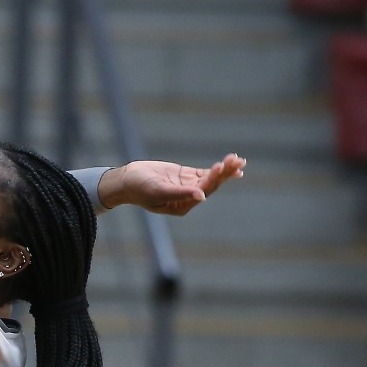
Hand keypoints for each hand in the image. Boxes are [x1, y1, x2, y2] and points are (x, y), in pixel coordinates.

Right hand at [102, 154, 245, 215]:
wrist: (127, 180)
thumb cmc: (139, 188)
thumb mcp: (159, 191)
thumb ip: (180, 194)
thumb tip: (202, 196)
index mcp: (182, 206)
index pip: (203, 191)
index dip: (213, 178)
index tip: (219, 165)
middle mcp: (188, 199)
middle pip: (211, 185)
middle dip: (224, 173)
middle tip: (237, 161)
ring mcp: (189, 186)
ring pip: (211, 178)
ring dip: (225, 169)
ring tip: (239, 160)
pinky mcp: (187, 176)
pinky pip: (207, 172)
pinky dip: (219, 168)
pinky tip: (231, 164)